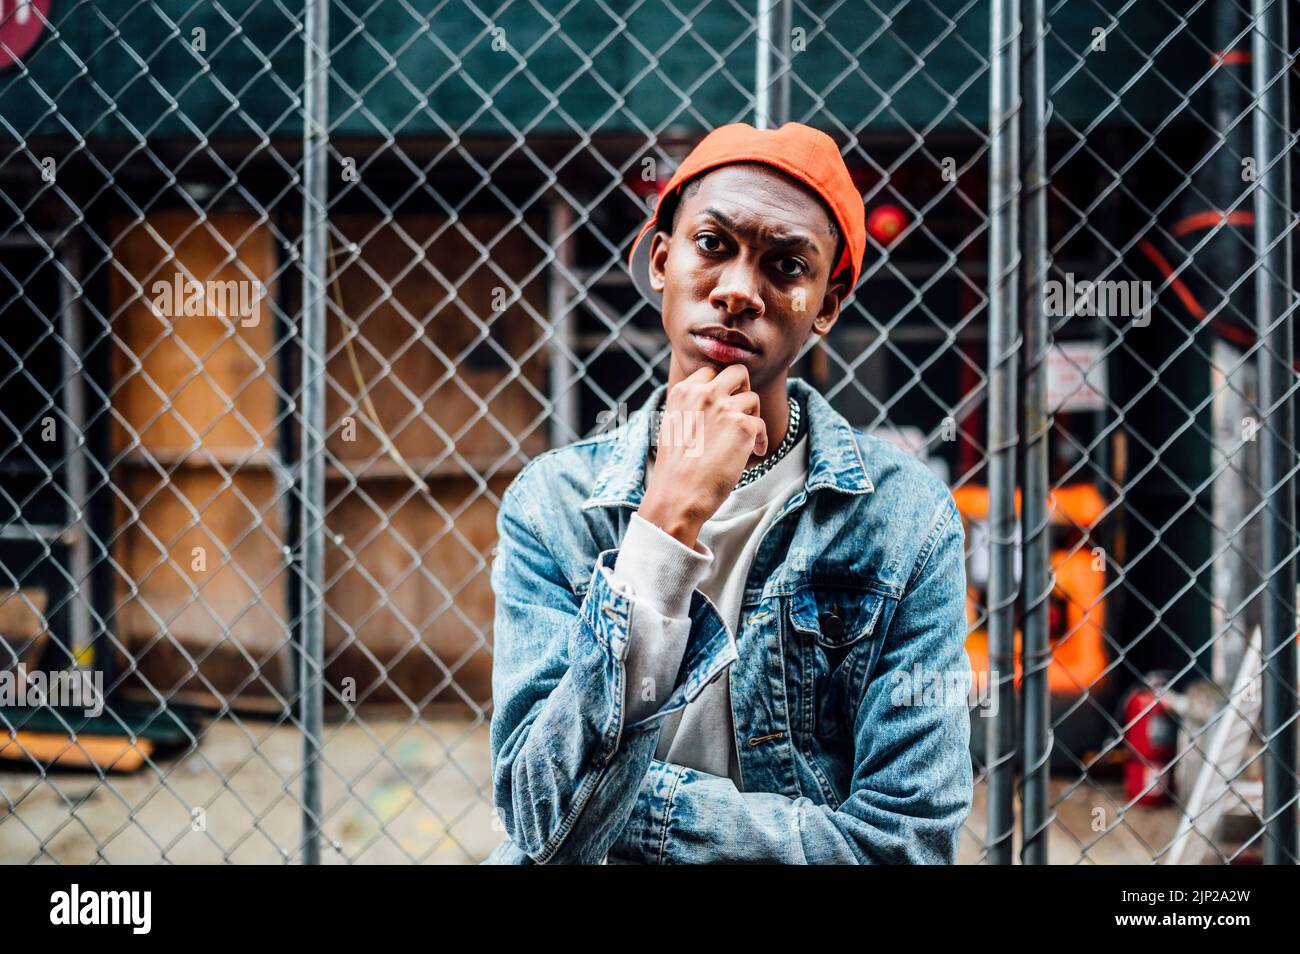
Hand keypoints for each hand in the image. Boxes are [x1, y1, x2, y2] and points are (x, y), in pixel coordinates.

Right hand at [637, 364, 768, 549]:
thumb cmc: (674, 468)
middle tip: (742, 409)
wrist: (678, 494)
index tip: (724, 402)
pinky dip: (760, 439)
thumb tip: (711, 402)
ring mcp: (724, 408)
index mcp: (683, 392)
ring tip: (747, 437)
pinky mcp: (743, 426)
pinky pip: (761, 424)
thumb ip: (689, 407)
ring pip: (753, 398)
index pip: (710, 372)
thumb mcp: (672, 426)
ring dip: (752, 417)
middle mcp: (704, 393)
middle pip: (738, 372)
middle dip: (743, 388)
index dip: (721, 386)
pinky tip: (755, 452)